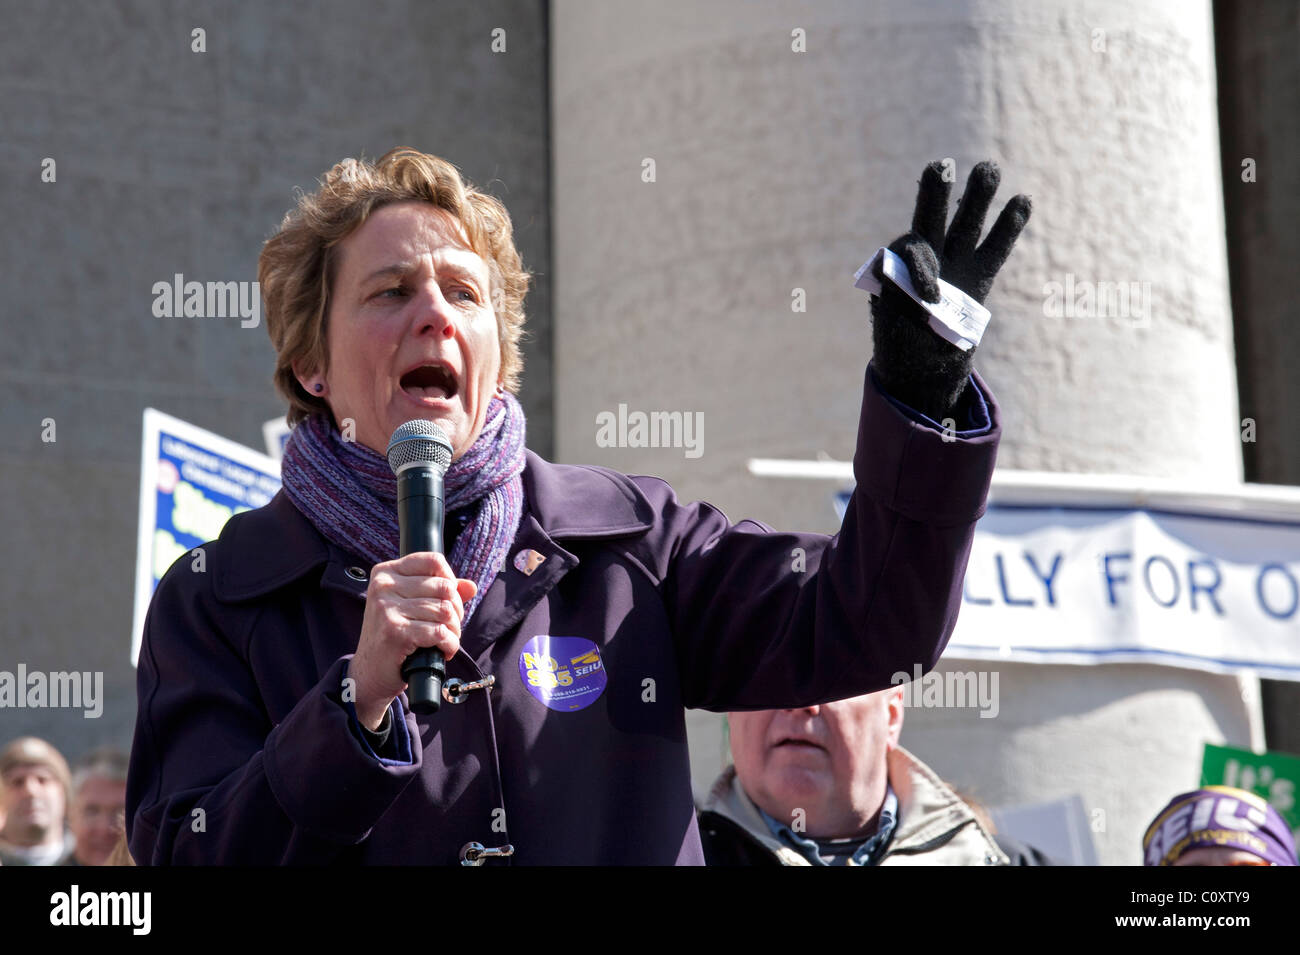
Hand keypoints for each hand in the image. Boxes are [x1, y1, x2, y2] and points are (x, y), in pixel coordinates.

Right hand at [348, 552, 477, 730]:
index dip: (451, 580)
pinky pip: (440, 632)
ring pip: (445, 610)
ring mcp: (387, 609)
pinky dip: (450, 644)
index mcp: (386, 573)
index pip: (433, 561)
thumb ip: (440, 592)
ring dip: (454, 630)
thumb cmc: (393, 635)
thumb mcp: (411, 606)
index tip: (448, 600)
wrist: (369, 671)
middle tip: (449, 627)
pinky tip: (444, 651)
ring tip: (445, 640)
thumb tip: (471, 586)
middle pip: (445, 587)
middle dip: (456, 610)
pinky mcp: (395, 632)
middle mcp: (383, 587)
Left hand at [870, 160, 1030, 419]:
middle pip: (931, 218)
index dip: (922, 269)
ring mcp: (955, 262)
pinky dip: (1009, 225)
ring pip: (967, 224)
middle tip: (942, 166)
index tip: (931, 297)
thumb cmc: (901, 342)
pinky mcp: (980, 275)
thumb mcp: (893, 325)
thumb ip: (904, 301)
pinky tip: (1023, 200)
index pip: (912, 252)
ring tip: (989, 168)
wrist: (923, 364)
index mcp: (898, 267)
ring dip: (978, 198)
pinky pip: (996, 246)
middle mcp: (927, 258)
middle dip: (936, 193)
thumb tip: (921, 286)